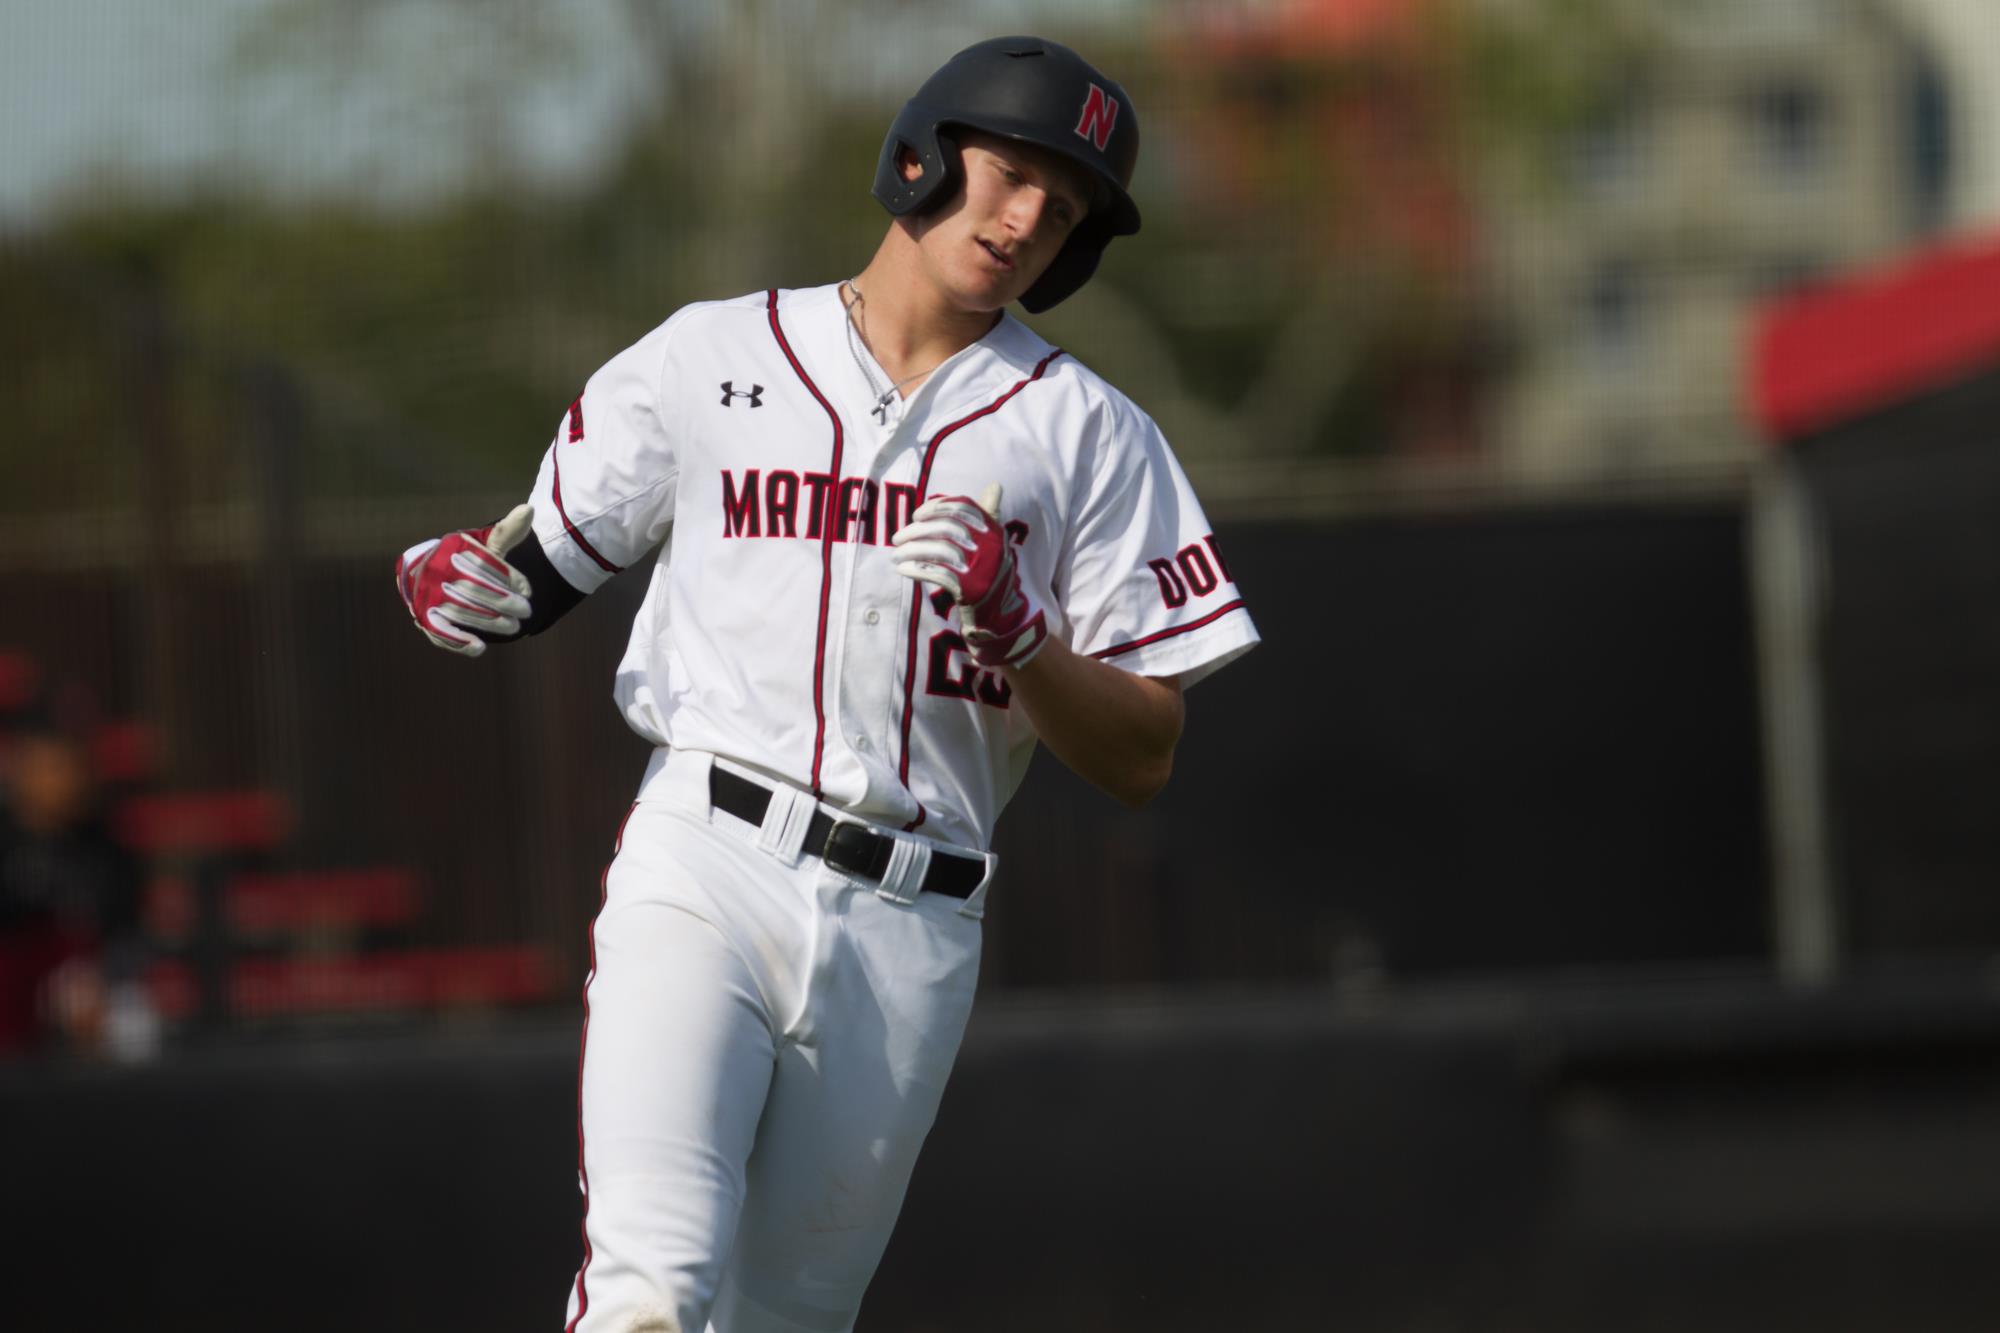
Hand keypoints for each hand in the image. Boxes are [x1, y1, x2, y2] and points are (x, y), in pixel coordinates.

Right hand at [394, 504, 534, 656]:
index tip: (528, 590)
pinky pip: (439, 631)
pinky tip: (479, 647)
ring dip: (490, 622)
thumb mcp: (482, 544)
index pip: (484, 564)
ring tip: (514, 627)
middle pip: (475, 588)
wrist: (424, 572)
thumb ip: (505, 533)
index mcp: (453, 549)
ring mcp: (428, 594)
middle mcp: (437, 570)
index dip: (509, 577)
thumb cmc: (464, 559)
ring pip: (462, 610)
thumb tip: (529, 509)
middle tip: (526, 611)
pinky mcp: (423, 616)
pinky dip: (458, 641)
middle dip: (504, 602)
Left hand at [891, 483, 1048, 667]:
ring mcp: (982, 567)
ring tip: (895, 555)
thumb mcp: (993, 542)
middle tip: (896, 538)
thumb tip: (995, 485)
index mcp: (994, 530)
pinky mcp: (970, 588)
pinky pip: (936, 573)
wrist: (1000, 613)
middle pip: (946, 528)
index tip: (917, 515)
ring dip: (911, 551)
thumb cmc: (990, 571)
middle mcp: (991, 546)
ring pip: (939, 550)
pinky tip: (903, 569)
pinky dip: (916, 569)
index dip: (936, 507)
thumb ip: (989, 515)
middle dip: (916, 531)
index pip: (963, 507)